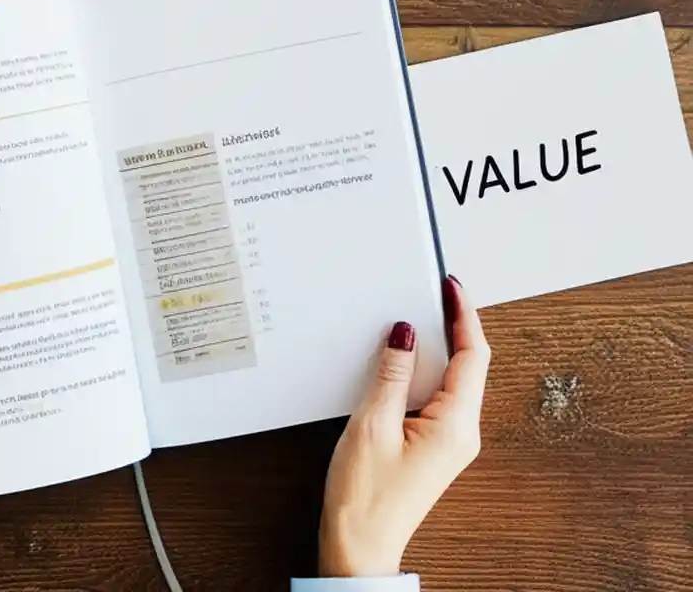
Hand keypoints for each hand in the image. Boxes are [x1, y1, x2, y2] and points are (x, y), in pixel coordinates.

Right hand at [318, 276, 489, 576]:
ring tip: (413, 321)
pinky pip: (435, 398)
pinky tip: (400, 364)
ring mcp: (449, 441)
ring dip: (434, 350)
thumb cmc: (365, 498)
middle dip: (451, 326)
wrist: (359, 547)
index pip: (472, 355)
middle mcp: (462, 432)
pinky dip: (422, 374)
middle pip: (467, 365)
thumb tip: (404, 333)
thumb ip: (391, 375)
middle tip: (430, 293)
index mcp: (456, 425)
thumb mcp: (372, 424)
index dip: (464, 315)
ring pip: (451, 381)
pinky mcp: (432, 447)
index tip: (451, 286)